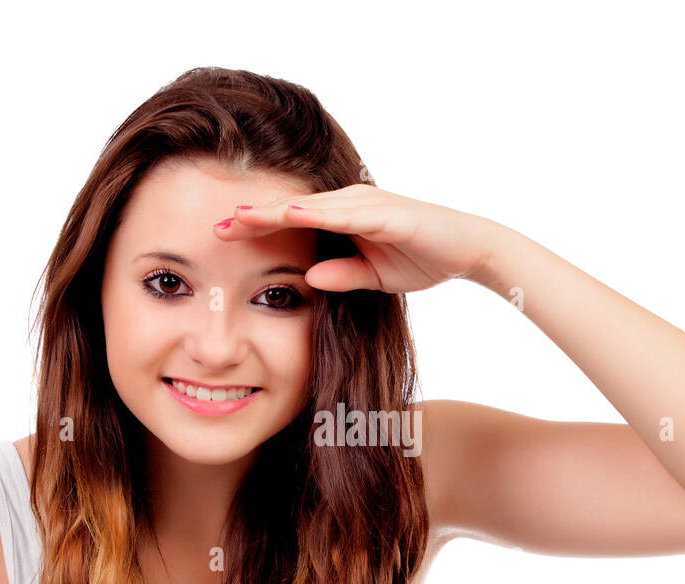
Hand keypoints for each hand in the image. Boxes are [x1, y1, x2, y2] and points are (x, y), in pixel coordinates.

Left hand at [213, 183, 496, 293]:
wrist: (469, 249)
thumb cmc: (423, 257)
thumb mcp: (373, 276)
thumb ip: (341, 276)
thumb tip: (308, 280)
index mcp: (344, 216)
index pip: (291, 220)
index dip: (257, 226)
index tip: (221, 235)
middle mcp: (350, 203)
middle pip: (292, 207)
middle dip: (254, 216)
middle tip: (216, 225)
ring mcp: (367, 204)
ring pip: (311, 206)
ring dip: (276, 210)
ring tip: (241, 217)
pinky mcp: (386, 212)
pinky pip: (345, 213)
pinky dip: (317, 213)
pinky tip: (292, 213)